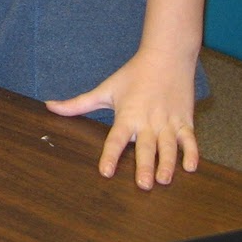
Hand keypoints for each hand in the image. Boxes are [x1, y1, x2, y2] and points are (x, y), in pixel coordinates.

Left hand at [45, 47, 199, 188]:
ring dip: (168, 164)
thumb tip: (49, 106)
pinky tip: (191, 167)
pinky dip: (192, 152)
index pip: (116, 139)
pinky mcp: (185, 121)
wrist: (166, 56)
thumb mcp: (105, 90)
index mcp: (127, 115)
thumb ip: (78, 104)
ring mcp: (168, 122)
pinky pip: (190, 139)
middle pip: (145, 147)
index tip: (106, 172)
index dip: (110, 155)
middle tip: (143, 185)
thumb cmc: (133, 74)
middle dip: (144, 166)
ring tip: (164, 180)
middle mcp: (147, 121)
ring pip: (168, 146)